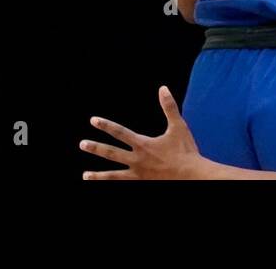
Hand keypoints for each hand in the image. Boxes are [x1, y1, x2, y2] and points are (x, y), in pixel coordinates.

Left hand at [81, 86, 206, 179]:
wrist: (193, 177)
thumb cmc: (186, 152)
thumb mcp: (178, 127)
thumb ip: (169, 107)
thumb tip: (163, 88)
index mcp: (143, 145)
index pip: (120, 132)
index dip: (106, 125)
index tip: (93, 120)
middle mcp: (137, 161)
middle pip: (111, 153)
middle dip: (95, 148)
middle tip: (82, 144)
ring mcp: (139, 176)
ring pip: (114, 176)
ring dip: (98, 176)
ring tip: (85, 175)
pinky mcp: (144, 186)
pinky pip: (124, 186)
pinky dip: (114, 186)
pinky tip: (105, 187)